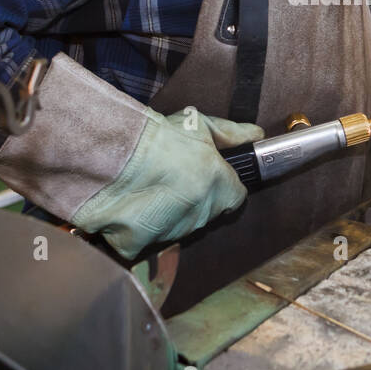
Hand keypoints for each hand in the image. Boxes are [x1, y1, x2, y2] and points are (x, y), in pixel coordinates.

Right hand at [71, 107, 263, 258]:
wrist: (114, 156)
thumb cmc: (158, 138)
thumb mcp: (200, 124)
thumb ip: (232, 132)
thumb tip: (256, 136)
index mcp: (220, 187)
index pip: (235, 197)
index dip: (222, 186)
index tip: (206, 177)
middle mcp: (201, 215)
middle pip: (206, 213)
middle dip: (192, 199)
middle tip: (169, 178)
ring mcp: (172, 233)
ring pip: (176, 227)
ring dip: (166, 214)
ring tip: (145, 188)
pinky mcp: (141, 245)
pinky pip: (142, 241)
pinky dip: (135, 229)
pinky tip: (126, 206)